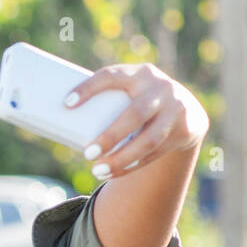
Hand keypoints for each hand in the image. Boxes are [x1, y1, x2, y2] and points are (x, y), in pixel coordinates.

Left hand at [66, 63, 209, 179]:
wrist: (186, 111)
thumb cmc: (139, 103)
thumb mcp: (129, 94)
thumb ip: (106, 102)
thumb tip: (60, 122)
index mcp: (139, 74)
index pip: (112, 76)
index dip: (89, 88)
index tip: (66, 104)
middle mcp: (160, 89)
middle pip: (135, 115)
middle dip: (110, 136)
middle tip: (87, 154)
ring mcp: (175, 110)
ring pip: (148, 140)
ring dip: (121, 159)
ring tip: (97, 171)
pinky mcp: (183, 131)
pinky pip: (153, 154)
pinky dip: (130, 166)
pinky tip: (111, 173)